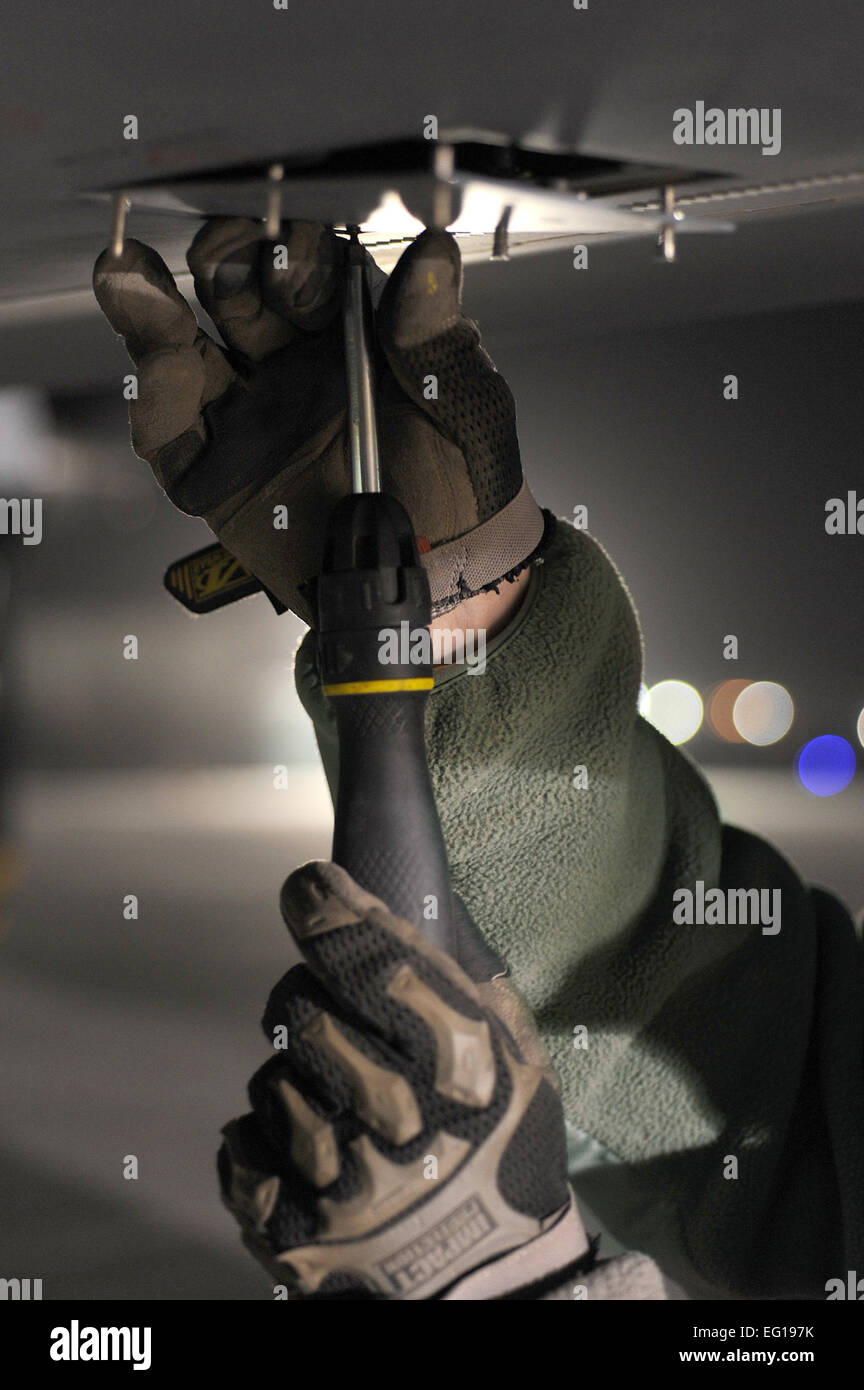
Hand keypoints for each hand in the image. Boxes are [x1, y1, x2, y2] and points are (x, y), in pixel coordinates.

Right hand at [93, 222, 546, 625]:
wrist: (448, 579)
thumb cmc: (466, 488)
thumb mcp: (466, 405)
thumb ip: (437, 335)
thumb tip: (433, 253)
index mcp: (350, 334)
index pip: (305, 266)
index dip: (294, 247)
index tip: (294, 242)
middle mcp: (290, 366)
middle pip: (234, 294)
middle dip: (225, 263)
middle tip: (228, 255)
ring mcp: (249, 418)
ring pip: (183, 351)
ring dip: (152, 308)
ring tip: (129, 274)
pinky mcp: (217, 478)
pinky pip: (171, 434)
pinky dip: (157, 400)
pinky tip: (162, 366)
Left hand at [218, 861, 585, 1299]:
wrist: (493, 1275)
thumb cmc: (504, 1145)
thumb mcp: (516, 1054)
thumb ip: (460, 980)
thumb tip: (396, 898)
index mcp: (465, 1070)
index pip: (374, 965)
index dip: (328, 913)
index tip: (308, 889)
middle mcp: (401, 1127)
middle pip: (302, 1012)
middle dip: (309, 998)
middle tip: (333, 1018)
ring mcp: (342, 1187)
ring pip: (268, 1080)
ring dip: (293, 1080)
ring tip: (339, 1107)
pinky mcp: (294, 1235)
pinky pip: (241, 1145)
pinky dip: (266, 1140)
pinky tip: (310, 1152)